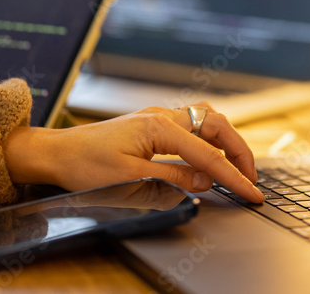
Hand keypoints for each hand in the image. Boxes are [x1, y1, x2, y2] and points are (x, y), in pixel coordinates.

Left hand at [2, 103, 264, 202]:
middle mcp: (163, 116)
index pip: (208, 155)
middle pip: (217, 125)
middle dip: (240, 151)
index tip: (253, 194)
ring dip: (227, 140)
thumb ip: (172, 178)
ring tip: (237, 165)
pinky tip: (211, 153)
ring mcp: (158, 117)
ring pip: (207, 119)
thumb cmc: (85, 165)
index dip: (234, 177)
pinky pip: (193, 124)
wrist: (56, 152)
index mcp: (159, 128)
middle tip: (252, 178)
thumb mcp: (129, 179)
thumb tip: (206, 181)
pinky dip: (211, 137)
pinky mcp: (153, 124)